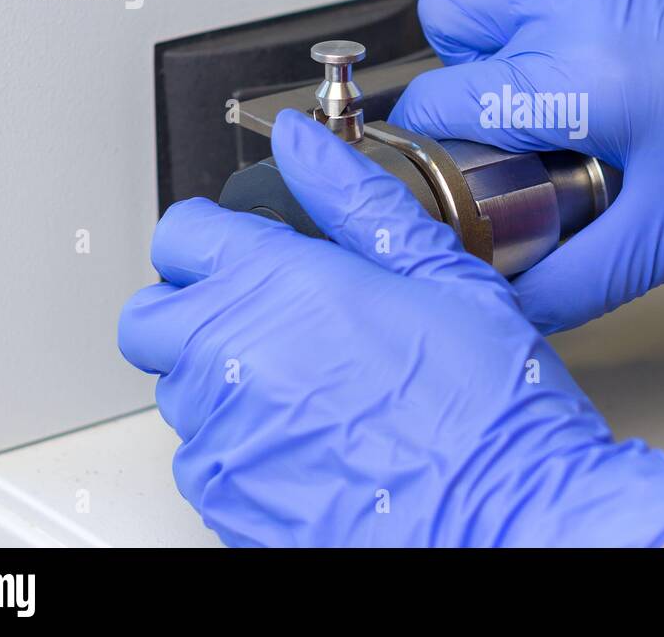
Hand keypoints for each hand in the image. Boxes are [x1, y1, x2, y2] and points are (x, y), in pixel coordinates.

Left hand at [118, 108, 663, 546]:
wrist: (514, 520)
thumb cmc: (492, 405)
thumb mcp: (443, 274)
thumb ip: (357, 198)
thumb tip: (304, 144)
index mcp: (281, 284)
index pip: (180, 234)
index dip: (212, 237)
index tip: (244, 251)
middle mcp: (232, 357)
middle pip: (149, 318)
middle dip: (192, 309)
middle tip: (263, 319)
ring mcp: (223, 437)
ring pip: (178, 392)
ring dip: (221, 380)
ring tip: (309, 389)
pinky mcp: (229, 502)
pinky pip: (202, 460)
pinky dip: (241, 445)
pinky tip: (311, 441)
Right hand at [390, 0, 663, 331]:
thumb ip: (579, 280)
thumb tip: (516, 307)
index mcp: (582, 75)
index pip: (442, 97)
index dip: (423, 147)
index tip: (443, 177)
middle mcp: (581, 5)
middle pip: (447, 17)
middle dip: (455, 80)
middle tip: (502, 138)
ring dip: (489, 33)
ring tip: (536, 96)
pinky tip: (573, 55)